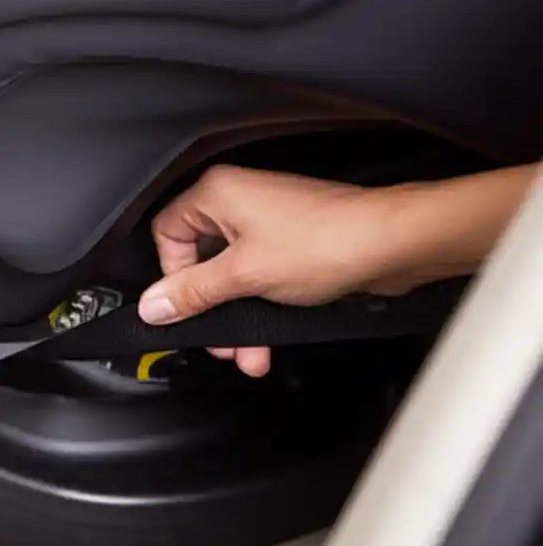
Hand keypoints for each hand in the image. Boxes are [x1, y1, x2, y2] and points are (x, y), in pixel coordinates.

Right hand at [137, 166, 415, 376]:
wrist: (391, 244)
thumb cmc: (326, 241)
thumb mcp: (243, 276)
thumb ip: (192, 293)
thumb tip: (153, 305)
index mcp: (217, 194)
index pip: (166, 233)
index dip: (171, 275)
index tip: (182, 306)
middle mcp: (239, 201)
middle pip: (198, 260)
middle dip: (208, 308)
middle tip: (215, 338)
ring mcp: (265, 221)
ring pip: (230, 276)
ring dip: (235, 318)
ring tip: (246, 351)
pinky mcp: (289, 242)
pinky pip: (257, 278)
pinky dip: (258, 309)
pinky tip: (266, 340)